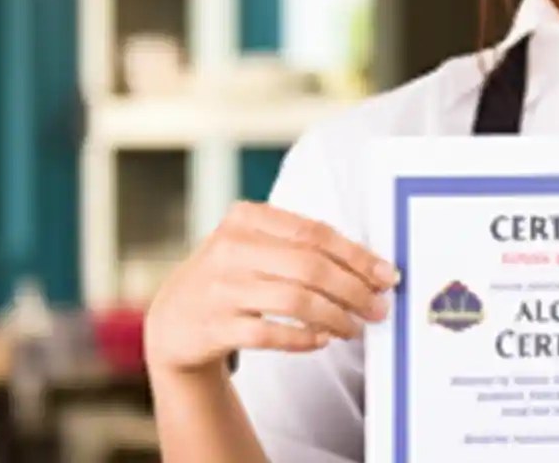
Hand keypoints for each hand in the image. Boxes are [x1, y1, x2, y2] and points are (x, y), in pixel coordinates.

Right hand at [145, 202, 399, 375]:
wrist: (173, 318)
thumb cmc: (232, 277)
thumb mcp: (255, 245)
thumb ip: (302, 247)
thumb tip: (370, 267)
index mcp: (246, 218)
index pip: (315, 233)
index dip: (357, 255)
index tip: (386, 275)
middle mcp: (230, 248)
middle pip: (310, 266)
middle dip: (353, 289)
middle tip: (377, 308)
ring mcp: (220, 288)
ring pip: (295, 301)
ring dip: (334, 317)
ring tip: (353, 327)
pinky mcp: (214, 326)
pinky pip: (271, 335)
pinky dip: (303, 339)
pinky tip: (321, 340)